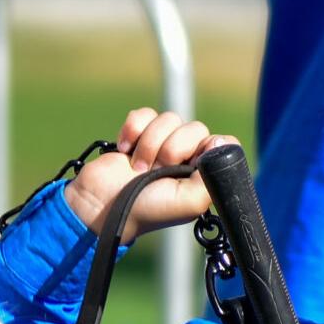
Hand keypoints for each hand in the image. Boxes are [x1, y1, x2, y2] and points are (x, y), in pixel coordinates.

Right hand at [61, 109, 237, 242]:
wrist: (103, 203)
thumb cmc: (146, 209)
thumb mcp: (189, 202)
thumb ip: (213, 176)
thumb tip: (220, 142)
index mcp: (201, 172)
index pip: (221, 142)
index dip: (205, 148)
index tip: (189, 164)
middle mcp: (185, 156)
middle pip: (194, 128)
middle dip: (172, 150)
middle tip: (158, 172)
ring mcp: (161, 142)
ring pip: (169, 118)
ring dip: (150, 144)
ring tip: (138, 168)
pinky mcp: (138, 132)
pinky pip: (145, 114)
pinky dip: (133, 130)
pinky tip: (125, 150)